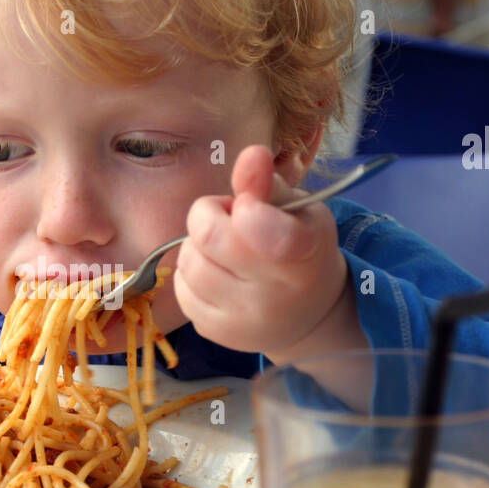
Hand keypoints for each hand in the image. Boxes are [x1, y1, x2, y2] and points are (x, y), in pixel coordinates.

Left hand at [174, 145, 349, 360]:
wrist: (307, 313)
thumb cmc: (301, 248)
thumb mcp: (297, 209)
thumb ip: (268, 183)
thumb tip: (251, 154)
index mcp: (303, 253)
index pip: (258, 228)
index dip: (244, 206)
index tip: (249, 206)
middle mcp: (275, 293)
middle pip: (208, 237)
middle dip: (208, 215)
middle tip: (230, 219)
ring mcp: (243, 319)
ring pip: (189, 262)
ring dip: (198, 246)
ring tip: (225, 249)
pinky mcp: (217, 333)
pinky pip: (181, 289)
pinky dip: (192, 273)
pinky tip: (218, 274)